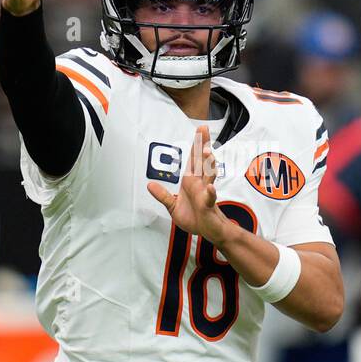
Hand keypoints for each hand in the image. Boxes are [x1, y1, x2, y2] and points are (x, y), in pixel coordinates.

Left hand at [147, 125, 228, 242]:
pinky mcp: (208, 206)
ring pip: (208, 176)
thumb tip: (150, 185)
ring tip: (208, 153)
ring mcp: (205, 193)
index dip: (196, 144)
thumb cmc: (195, 217)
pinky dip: (210, 193)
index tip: (200, 129)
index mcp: (191, 181)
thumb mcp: (173, 206)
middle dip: (203, 145)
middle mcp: (200, 183)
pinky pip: (210, 198)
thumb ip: (163, 195)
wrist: (208, 232)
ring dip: (208, 165)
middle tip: (204, 130)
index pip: (194, 159)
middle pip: (202, 161)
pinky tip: (210, 188)